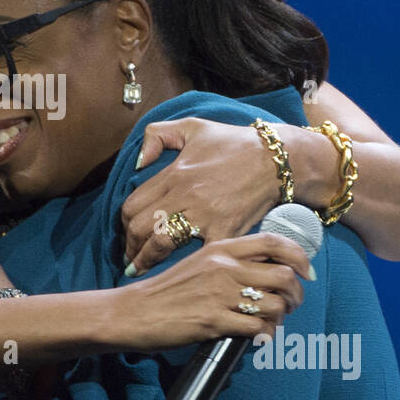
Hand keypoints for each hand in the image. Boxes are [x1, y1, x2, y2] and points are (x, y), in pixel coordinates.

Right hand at [113, 233, 314, 350]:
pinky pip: (258, 329)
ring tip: (273, 323)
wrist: (133, 311)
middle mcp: (224, 267)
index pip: (274, 242)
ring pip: (275, 304)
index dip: (299, 256)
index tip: (307, 272)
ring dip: (281, 318)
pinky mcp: (215, 321)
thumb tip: (264, 273)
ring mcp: (220, 294)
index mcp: (221, 248)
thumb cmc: (166, 290)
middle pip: (284, 276)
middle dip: (296, 294)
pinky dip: (266, 335)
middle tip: (290, 305)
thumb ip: (230, 263)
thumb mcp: (199, 264)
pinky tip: (259, 337)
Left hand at [121, 118, 279, 275]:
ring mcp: (204, 215)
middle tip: (129, 257)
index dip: (123, 223)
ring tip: (140, 269)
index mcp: (173, 173)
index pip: (133, 205)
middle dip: (130, 245)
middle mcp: (184, 195)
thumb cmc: (234, 142)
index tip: (125, 233)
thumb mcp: (192, 126)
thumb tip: (138, 161)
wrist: (276, 160)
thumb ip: (157, 134)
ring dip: (146, 260)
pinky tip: (177, 273)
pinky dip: (185, 265)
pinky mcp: (225, 231)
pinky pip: (198, 254)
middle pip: (141, 227)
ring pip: (161, 244)